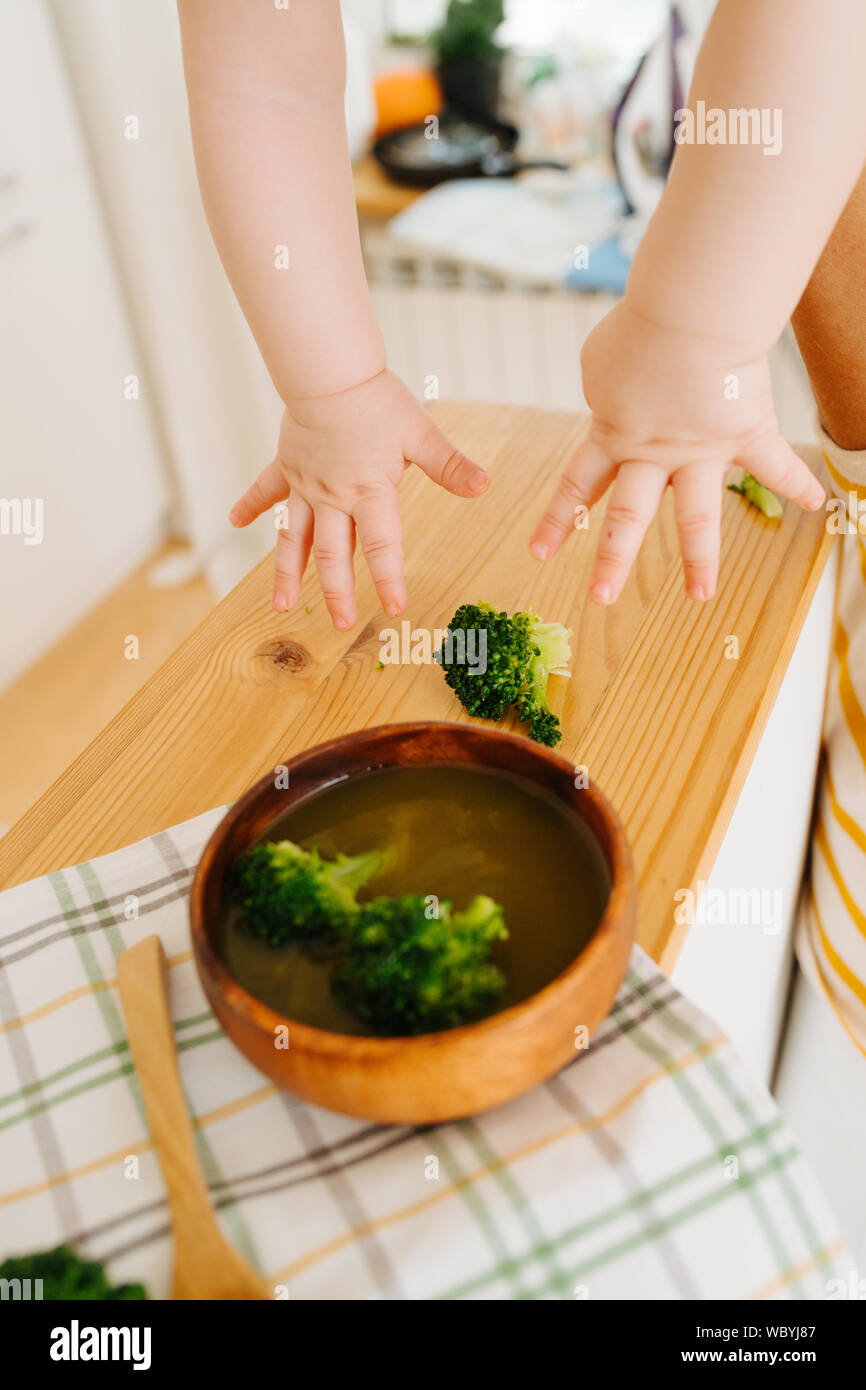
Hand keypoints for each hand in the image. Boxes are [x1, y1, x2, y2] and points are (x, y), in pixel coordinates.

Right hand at [229, 369, 488, 628]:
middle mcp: (332, 497)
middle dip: (336, 592)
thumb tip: (484, 487)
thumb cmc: (377, 401)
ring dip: (287, 573)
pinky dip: (250, 504)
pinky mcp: (286, 466)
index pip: (380, 545)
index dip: (388, 578)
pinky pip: (266, 490)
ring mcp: (305, 485)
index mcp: (368, 492)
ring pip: (292, 538)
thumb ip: (450, 465)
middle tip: (342, 624)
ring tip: (282, 605)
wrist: (329, 373)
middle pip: (332, 554)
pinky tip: (235, 520)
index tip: (394, 609)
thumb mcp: (420, 434)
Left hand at [530, 299, 824, 602]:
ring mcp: (701, 450)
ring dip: (700, 560)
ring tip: (700, 595)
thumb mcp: (600, 363)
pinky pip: (774, 464)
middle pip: (629, 517)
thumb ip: (607, 390)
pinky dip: (798, 482)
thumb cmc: (639, 329)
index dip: (557, 520)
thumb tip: (618, 398)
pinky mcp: (744, 433)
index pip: (578, 485)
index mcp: (613, 435)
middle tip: (600, 597)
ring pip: (697, 517)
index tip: (538, 553)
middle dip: (612, 560)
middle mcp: (653, 454)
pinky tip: (816, 505)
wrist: (687, 316)